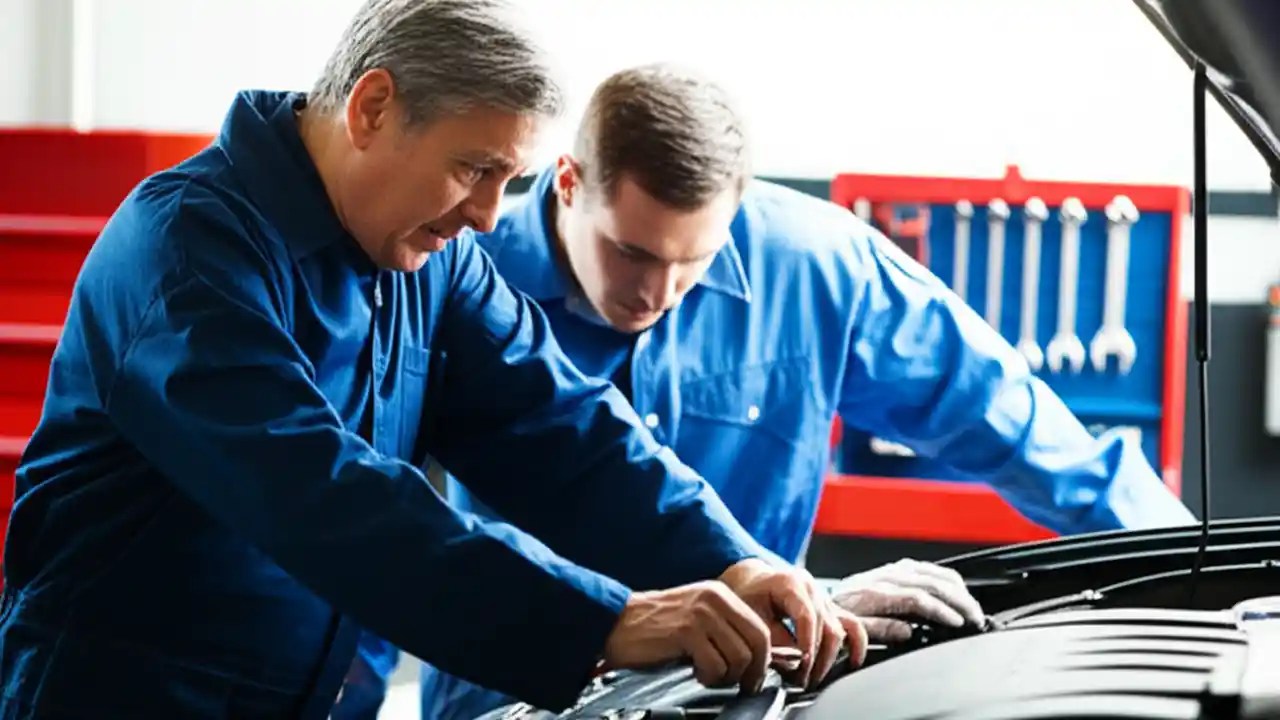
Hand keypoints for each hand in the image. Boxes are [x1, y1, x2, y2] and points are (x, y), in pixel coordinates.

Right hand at [602, 580, 771, 692]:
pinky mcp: (687, 631)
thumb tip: (753, 659)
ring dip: (726, 676)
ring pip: (739, 657)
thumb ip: (723, 629)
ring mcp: (701, 613)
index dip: (763, 659)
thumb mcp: (696, 617)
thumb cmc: (653, 627)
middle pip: (757, 642)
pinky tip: (693, 672)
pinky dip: (708, 677)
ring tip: (706, 675)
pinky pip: (715, 665)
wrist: (614, 622)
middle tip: (741, 685)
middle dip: (753, 671)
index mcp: (720, 594)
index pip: (759, 628)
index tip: (754, 677)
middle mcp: (714, 599)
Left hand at [719, 559, 867, 688]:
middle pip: (825, 627)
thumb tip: (795, 665)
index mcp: (791, 583)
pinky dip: (856, 645)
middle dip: (815, 659)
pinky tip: (853, 662)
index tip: (801, 668)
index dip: (806, 644)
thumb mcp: (752, 618)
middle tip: (801, 681)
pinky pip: (852, 626)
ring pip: (839, 630)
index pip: (807, 616)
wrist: (751, 583)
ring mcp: (824, 598)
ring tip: (813, 678)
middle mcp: (812, 589)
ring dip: (829, 658)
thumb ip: (773, 641)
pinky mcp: (831, 610)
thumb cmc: (749, 598)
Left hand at [831, 558, 984, 641]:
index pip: (917, 598)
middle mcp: (884, 577)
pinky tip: (956, 587)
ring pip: (931, 573)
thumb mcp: (852, 630)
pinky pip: (924, 568)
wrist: (816, 600)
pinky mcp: (891, 569)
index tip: (958, 623)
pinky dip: (944, 577)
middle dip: (958, 600)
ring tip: (972, 606)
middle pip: (930, 583)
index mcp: (874, 593)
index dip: (941, 610)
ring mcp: (889, 571)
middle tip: (976, 617)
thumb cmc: (834, 619)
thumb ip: (880, 629)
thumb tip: (909, 631)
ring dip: (956, 588)